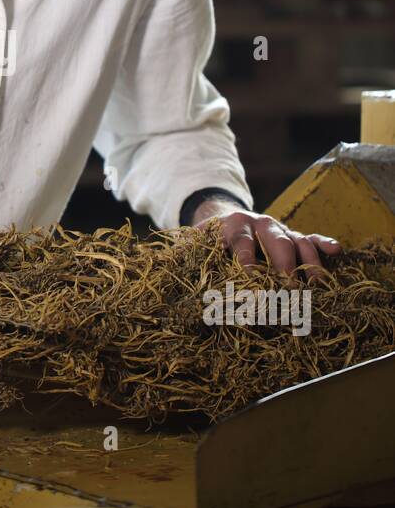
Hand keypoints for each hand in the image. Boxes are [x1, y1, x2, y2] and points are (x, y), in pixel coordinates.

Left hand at [192, 201, 340, 280]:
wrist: (222, 218)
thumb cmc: (206, 240)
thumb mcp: (192, 244)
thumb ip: (185, 255)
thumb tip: (171, 273)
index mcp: (232, 225)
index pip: (242, 242)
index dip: (247, 261)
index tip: (252, 281)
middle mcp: (259, 223)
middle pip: (275, 240)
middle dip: (283, 265)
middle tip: (290, 289)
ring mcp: (279, 228)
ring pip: (297, 240)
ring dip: (308, 263)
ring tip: (317, 285)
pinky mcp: (292, 234)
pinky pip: (310, 237)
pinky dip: (322, 243)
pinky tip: (336, 251)